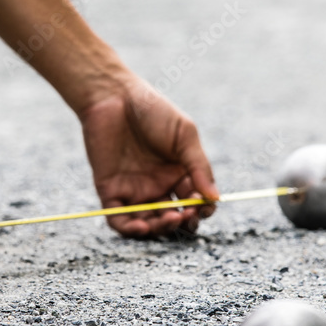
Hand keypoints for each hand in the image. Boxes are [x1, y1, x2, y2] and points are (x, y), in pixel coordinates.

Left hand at [79, 75, 218, 237]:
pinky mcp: (110, 190)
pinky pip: (119, 219)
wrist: (114, 95)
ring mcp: (134, 190)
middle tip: (186, 215)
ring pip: (148, 224)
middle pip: (173, 218)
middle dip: (183, 223)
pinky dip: (130, 230)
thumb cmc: (152, 110)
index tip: (204, 208)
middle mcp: (157, 186)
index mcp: (179, 173)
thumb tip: (215, 198)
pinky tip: (142, 227)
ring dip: (160, 229)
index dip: (201, 210)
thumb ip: (199, 166)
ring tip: (169, 218)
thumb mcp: (184, 135)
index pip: (194, 202)